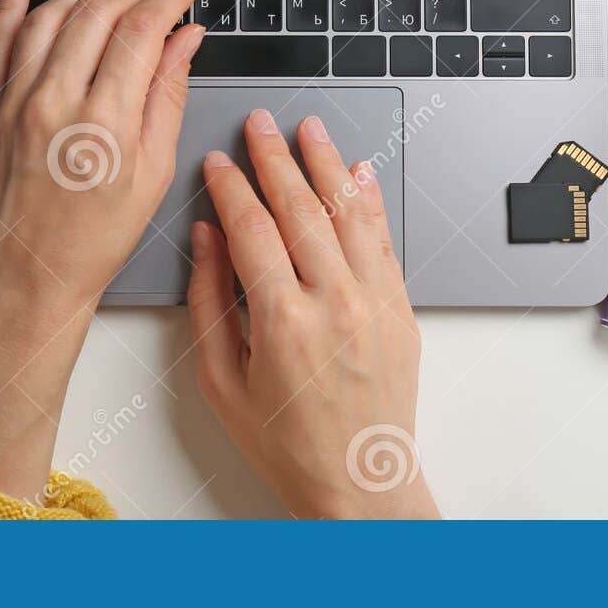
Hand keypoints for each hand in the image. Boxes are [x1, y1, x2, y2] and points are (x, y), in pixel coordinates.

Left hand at [0, 0, 202, 501]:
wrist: (29, 277)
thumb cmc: (93, 240)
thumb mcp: (152, 172)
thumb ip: (168, 94)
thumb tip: (186, 40)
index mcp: (104, 122)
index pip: (141, 30)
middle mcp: (53, 102)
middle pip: (97, 14)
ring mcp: (14, 102)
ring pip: (50, 16)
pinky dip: (12, 2)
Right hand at [187, 111, 438, 518]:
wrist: (359, 483)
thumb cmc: (286, 443)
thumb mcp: (222, 382)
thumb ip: (210, 303)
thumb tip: (207, 238)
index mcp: (282, 322)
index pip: (251, 228)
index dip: (230, 186)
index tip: (218, 161)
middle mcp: (333, 303)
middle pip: (300, 207)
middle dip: (274, 157)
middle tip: (259, 124)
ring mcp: (374, 303)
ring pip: (348, 212)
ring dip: (326, 163)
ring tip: (308, 128)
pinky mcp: (400, 309)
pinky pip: (384, 239)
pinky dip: (370, 200)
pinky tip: (358, 172)